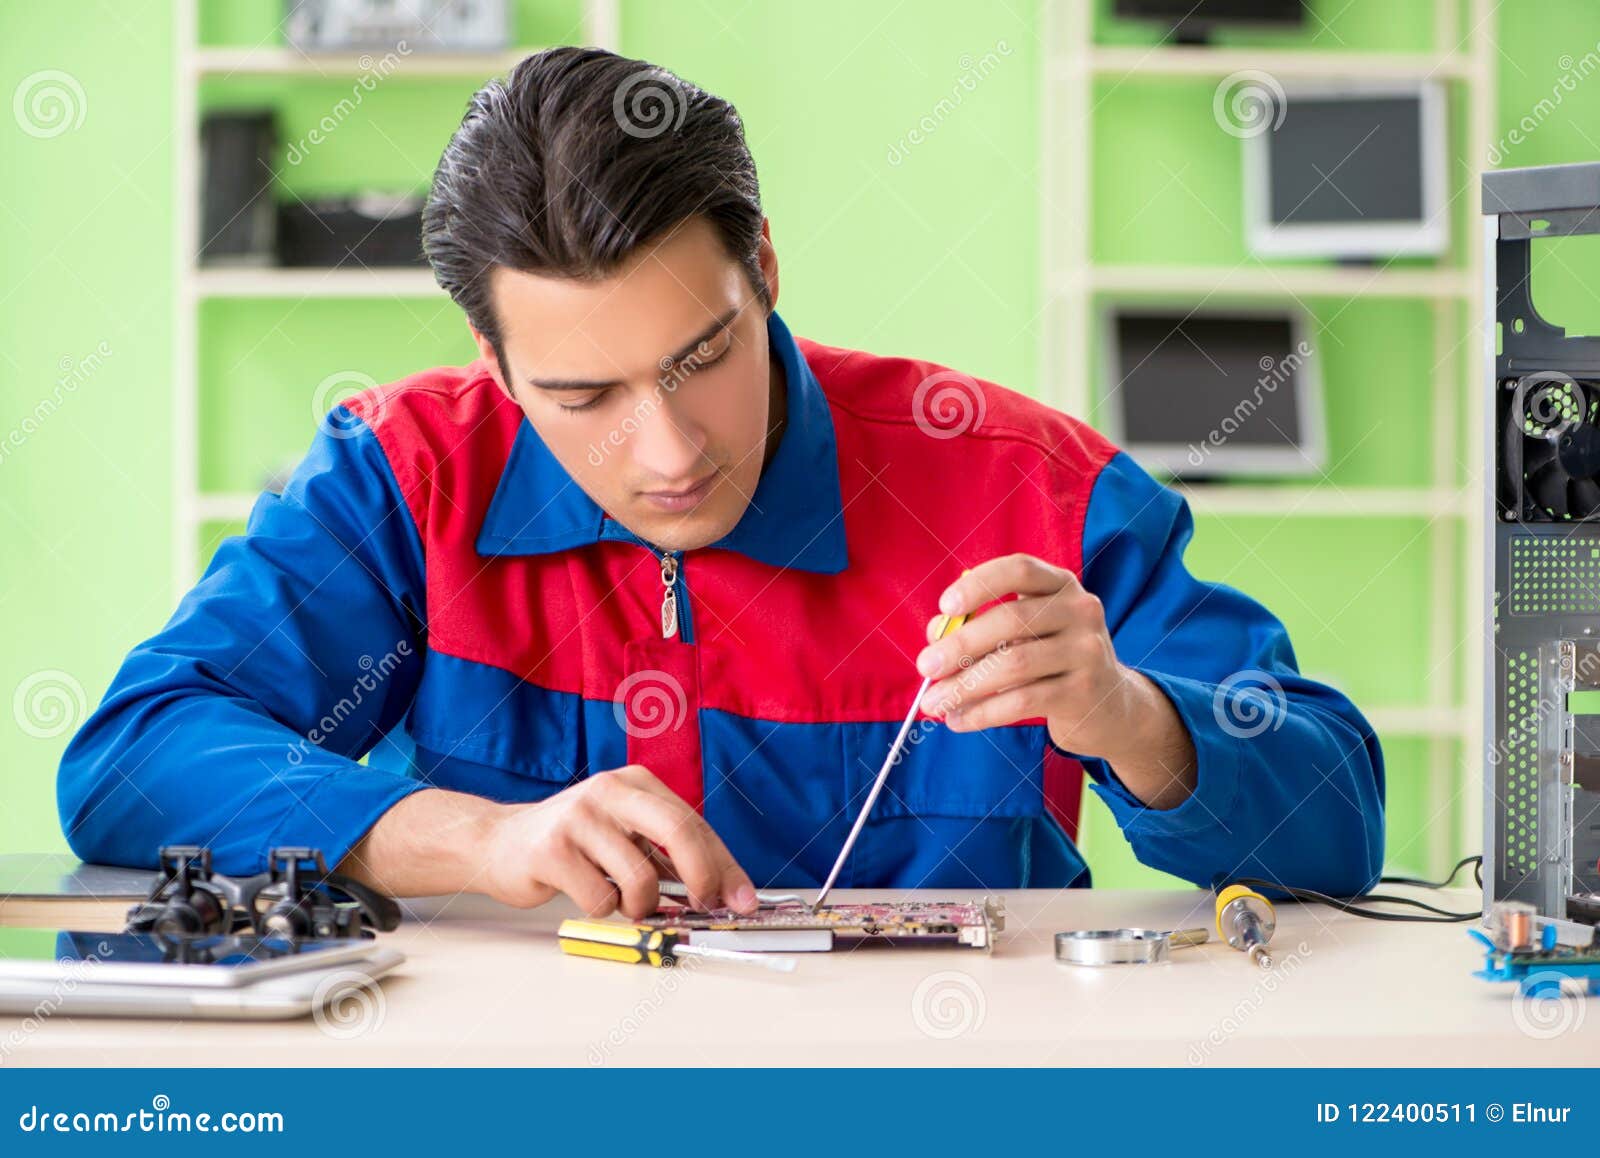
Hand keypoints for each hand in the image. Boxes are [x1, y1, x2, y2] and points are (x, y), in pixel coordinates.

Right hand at [481, 764, 756, 918]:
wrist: (499, 842)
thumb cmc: (575, 843)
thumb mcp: (626, 833)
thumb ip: (668, 855)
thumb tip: (724, 891)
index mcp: (636, 782)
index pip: (695, 823)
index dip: (725, 866)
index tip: (742, 899)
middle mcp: (610, 790)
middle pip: (679, 833)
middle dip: (704, 878)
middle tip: (704, 907)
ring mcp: (579, 817)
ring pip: (641, 878)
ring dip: (642, 906)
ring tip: (625, 902)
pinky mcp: (552, 849)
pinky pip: (601, 899)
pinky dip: (604, 910)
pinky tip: (588, 894)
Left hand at [913, 554, 1195, 805]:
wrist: (1112, 706)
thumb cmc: (1052, 660)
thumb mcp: (1025, 634)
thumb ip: (980, 626)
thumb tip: (934, 633)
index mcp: (1060, 585)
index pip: (1019, 569)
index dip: (979, 583)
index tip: (945, 607)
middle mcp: (1080, 610)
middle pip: (1010, 619)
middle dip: (959, 644)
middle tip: (925, 667)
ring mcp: (1087, 651)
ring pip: (1013, 664)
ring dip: (965, 685)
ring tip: (934, 702)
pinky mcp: (1084, 692)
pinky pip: (1022, 701)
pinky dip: (982, 713)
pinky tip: (958, 720)